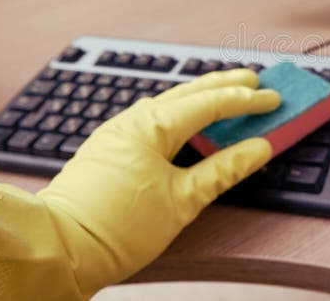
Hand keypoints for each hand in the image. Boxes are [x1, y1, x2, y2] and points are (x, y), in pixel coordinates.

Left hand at [0, 69, 279, 299]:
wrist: (56, 249)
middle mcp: (134, 119)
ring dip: (201, 96)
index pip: (210, 103)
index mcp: (153, 125)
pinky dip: (181, 113)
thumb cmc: (115, 226)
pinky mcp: (111, 147)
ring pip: (170, 103)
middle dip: (224, 84)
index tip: (273, 98)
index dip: (246, 100)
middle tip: (254, 79)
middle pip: (189, 92)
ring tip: (226, 93)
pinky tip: (188, 121)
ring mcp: (119, 131)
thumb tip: (260, 148)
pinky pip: (155, 118)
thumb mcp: (182, 200)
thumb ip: (224, 170)